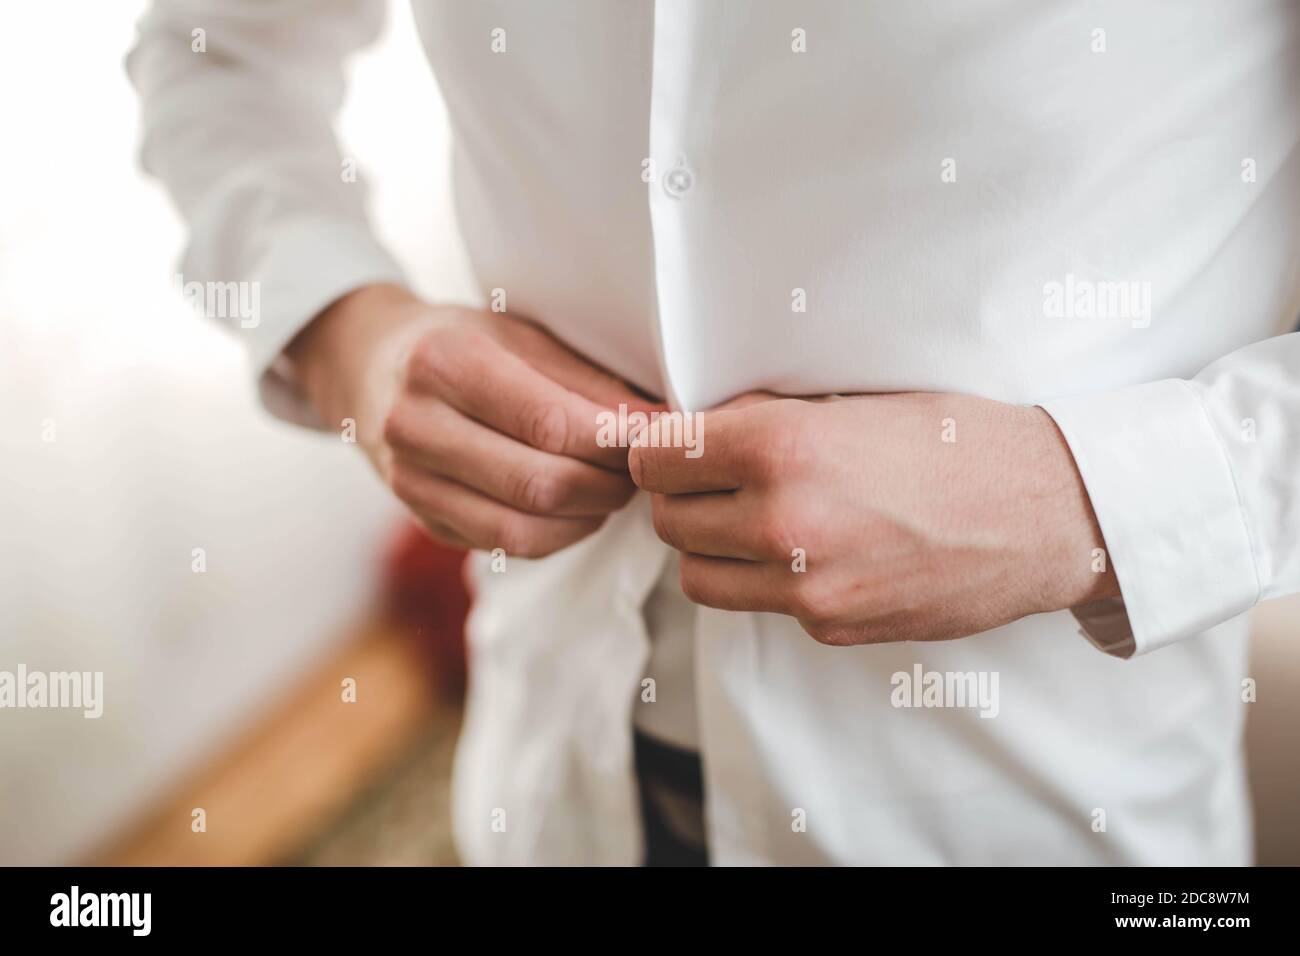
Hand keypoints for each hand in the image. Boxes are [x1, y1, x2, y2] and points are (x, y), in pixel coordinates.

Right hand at [288, 284, 661, 556]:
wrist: (369, 365)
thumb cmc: (460, 340)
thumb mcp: (519, 333)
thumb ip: (585, 380)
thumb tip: (658, 424)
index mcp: (444, 362)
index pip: (551, 423)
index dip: (617, 441)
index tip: (658, 438)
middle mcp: (416, 426)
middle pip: (541, 485)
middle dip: (609, 484)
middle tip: (642, 467)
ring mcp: (410, 481)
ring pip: (523, 531)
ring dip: (588, 517)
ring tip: (613, 488)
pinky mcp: (421, 518)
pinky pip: (505, 547)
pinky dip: (558, 535)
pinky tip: (578, 508)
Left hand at [628, 391, 1118, 644]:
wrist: (1048, 513)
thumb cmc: (962, 440)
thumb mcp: (855, 401)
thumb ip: (770, 419)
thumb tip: (701, 426)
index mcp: (782, 449)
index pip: (658, 457)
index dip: (660, 447)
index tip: (676, 443)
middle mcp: (783, 523)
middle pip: (667, 519)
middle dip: (680, 496)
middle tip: (712, 478)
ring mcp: (806, 587)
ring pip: (697, 575)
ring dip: (709, 545)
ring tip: (748, 518)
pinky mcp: (831, 626)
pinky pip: (759, 604)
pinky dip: (764, 580)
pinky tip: (808, 550)